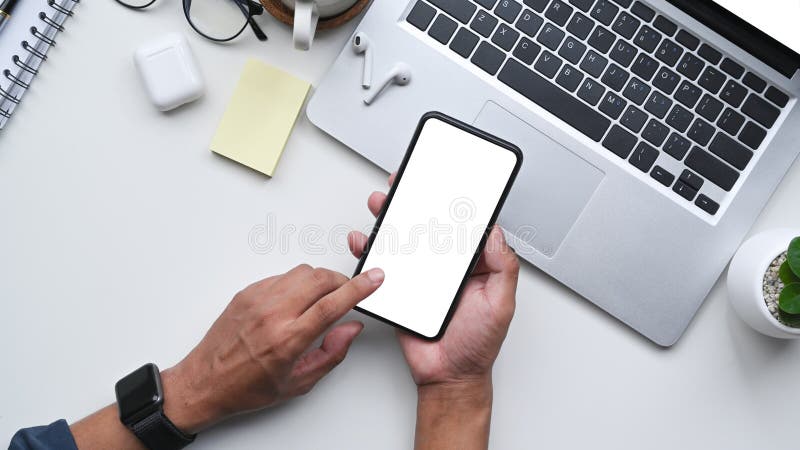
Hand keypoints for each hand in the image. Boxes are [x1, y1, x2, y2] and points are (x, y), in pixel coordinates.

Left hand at [161, 264, 384, 432]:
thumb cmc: (246, 387)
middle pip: (319, 279)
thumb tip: (351, 329)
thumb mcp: (298, 382)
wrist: (205, 381)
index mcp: (288, 339)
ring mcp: (257, 300)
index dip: (359, 288)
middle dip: (341, 281)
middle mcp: (272, 314)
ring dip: (319, 281)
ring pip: (301, 272)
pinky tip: (295, 301)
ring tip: (320, 298)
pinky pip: (281, 277)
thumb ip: (331, 353)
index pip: (332, 303)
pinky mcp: (247, 292)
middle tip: (347, 293)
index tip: (374, 278)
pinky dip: (296, 284)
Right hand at [347, 173, 518, 387]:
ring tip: (380, 204)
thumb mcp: (501, 305)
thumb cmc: (477, 346)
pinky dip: (370, 251)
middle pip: (428, 226)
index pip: (463, 226)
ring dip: (389, 219)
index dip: (453, 203)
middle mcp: (446, 267)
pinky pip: (383, 266)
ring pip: (404, 241)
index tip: (443, 183)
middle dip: (413, 202)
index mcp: (472, 265)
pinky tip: (364, 240)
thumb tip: (496, 233)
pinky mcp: (401, 289)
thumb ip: (504, 268)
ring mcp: (422, 277)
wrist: (449, 377)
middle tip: (403, 184)